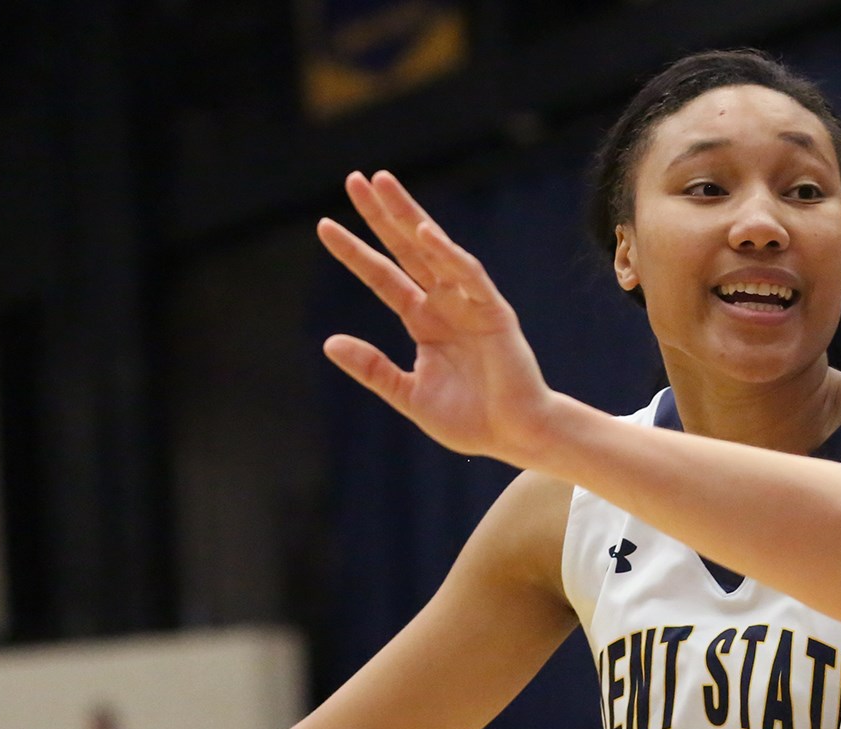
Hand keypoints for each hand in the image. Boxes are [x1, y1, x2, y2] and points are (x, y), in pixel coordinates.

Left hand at [316, 170, 561, 464]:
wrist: (515, 436)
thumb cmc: (471, 419)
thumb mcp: (409, 394)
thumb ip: (373, 369)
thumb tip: (328, 342)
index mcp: (424, 321)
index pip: (383, 278)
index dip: (356, 253)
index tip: (325, 226)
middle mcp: (445, 303)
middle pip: (406, 249)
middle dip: (381, 214)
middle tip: (355, 179)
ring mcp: (470, 302)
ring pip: (434, 249)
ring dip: (408, 215)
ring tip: (382, 184)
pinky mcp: (494, 312)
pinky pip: (469, 276)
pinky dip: (448, 254)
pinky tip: (424, 232)